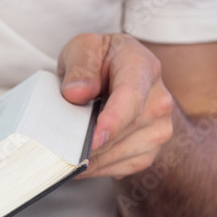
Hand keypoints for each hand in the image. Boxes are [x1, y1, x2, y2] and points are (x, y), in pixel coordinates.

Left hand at [57, 33, 175, 177]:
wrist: (115, 73)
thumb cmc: (98, 60)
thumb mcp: (82, 48)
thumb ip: (80, 66)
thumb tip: (77, 93)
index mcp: (142, 66)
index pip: (131, 97)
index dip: (113, 121)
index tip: (94, 139)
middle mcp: (159, 99)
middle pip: (124, 131)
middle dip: (88, 142)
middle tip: (57, 146)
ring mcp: (158, 126)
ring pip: (120, 153)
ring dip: (89, 157)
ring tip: (64, 150)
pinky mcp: (150, 148)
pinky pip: (120, 167)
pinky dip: (96, 167)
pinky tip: (79, 159)